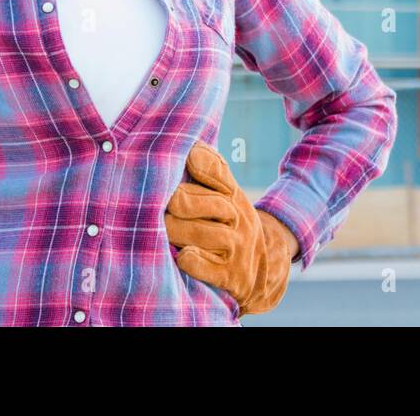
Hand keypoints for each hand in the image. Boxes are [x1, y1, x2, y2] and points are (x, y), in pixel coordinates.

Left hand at [165, 141, 298, 315]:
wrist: (264, 269)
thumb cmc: (230, 225)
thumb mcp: (228, 196)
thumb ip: (212, 170)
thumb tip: (193, 144)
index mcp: (233, 195)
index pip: (216, 171)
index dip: (199, 162)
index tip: (186, 159)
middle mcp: (238, 218)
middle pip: (199, 202)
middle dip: (176, 203)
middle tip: (155, 205)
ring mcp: (236, 248)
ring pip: (200, 233)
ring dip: (175, 230)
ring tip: (161, 229)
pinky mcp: (230, 275)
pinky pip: (205, 266)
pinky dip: (191, 260)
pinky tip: (181, 255)